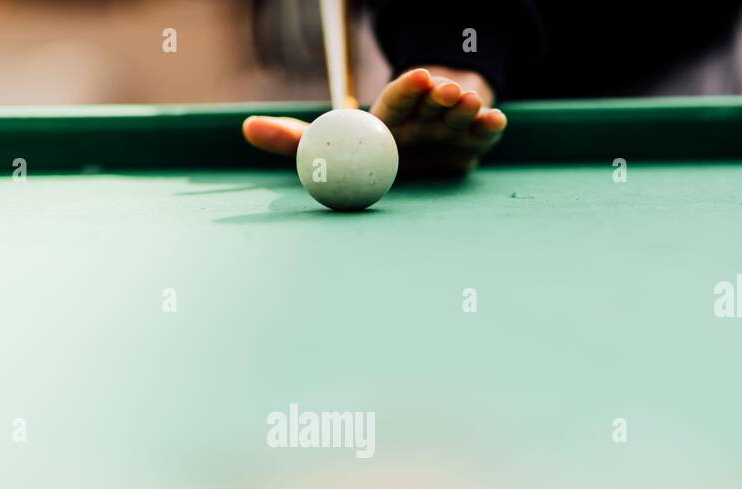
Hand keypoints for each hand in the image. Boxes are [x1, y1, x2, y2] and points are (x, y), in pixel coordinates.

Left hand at [242, 67, 507, 176]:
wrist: (413, 157)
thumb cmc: (362, 151)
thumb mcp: (325, 144)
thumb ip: (289, 141)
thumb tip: (246, 129)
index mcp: (387, 118)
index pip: (397, 99)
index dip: (408, 89)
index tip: (420, 77)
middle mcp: (420, 120)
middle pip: (431, 105)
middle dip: (441, 96)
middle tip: (448, 91)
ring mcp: (447, 132)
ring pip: (457, 118)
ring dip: (465, 110)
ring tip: (471, 105)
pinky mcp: (468, 147)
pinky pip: (480, 137)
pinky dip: (488, 129)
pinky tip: (495, 122)